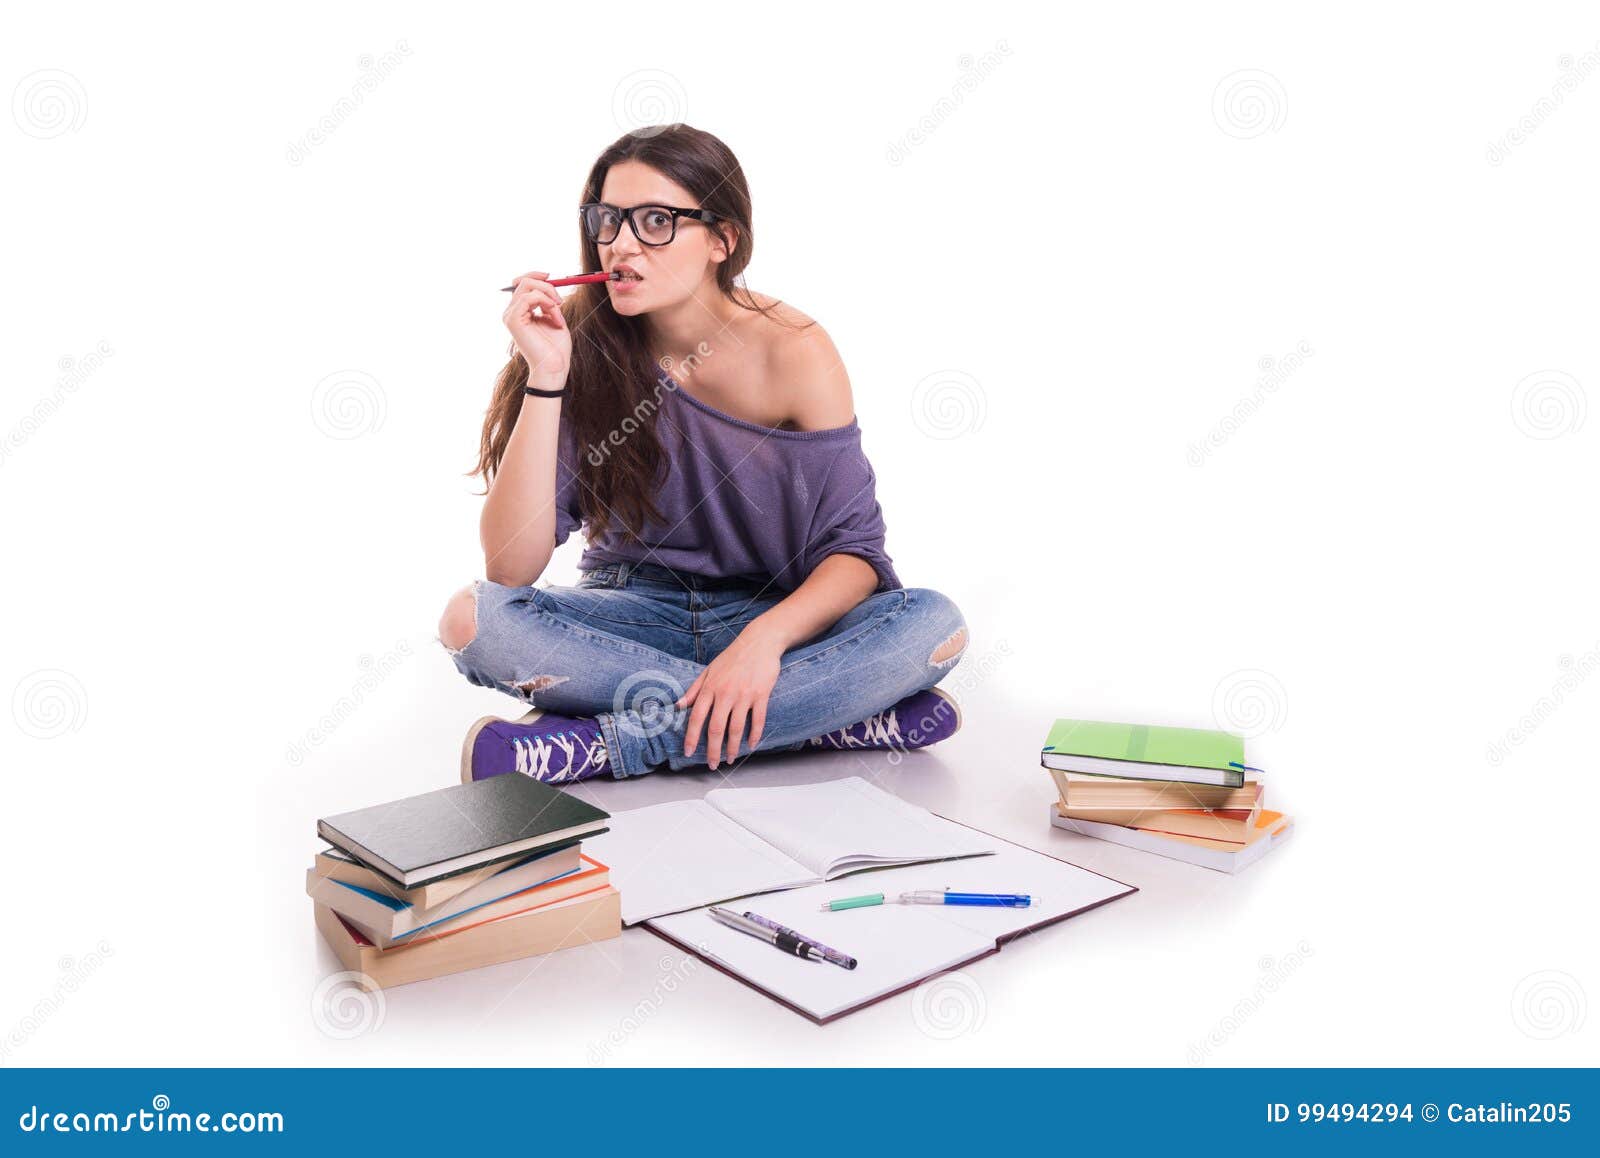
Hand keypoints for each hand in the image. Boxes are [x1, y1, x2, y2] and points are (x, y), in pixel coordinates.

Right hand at [502, 271, 571, 387]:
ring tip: (559, 313)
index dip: (536, 276)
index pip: (521, 283)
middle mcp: (511, 312)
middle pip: (524, 281)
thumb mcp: (554, 317)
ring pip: (528, 286)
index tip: (551, 276)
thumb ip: (549, 301)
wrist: (554, 367)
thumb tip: (549, 282)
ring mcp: (510, 315)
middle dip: (546, 285)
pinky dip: (546, 303)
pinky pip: (529, 297)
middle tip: (560, 300)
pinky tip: (556, 318)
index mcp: (519, 311)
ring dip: (549, 296)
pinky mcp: (513, 320)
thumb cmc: (556, 347)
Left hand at [679, 624, 782, 770]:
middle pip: (716, 728)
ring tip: (731, 758)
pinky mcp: (761, 694)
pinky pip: (757, 720)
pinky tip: (751, 745)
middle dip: (712, 750)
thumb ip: (694, 690)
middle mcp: (725, 693)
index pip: (696, 718)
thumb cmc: (733, 657)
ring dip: (733, 747)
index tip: (688, 752)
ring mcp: (743, 695)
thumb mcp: (709, 670)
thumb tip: (678, 706)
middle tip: (712, 765)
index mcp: (710, 688)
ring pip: (736, 728)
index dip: (691, 737)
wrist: (759, 642)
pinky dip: (754, 735)